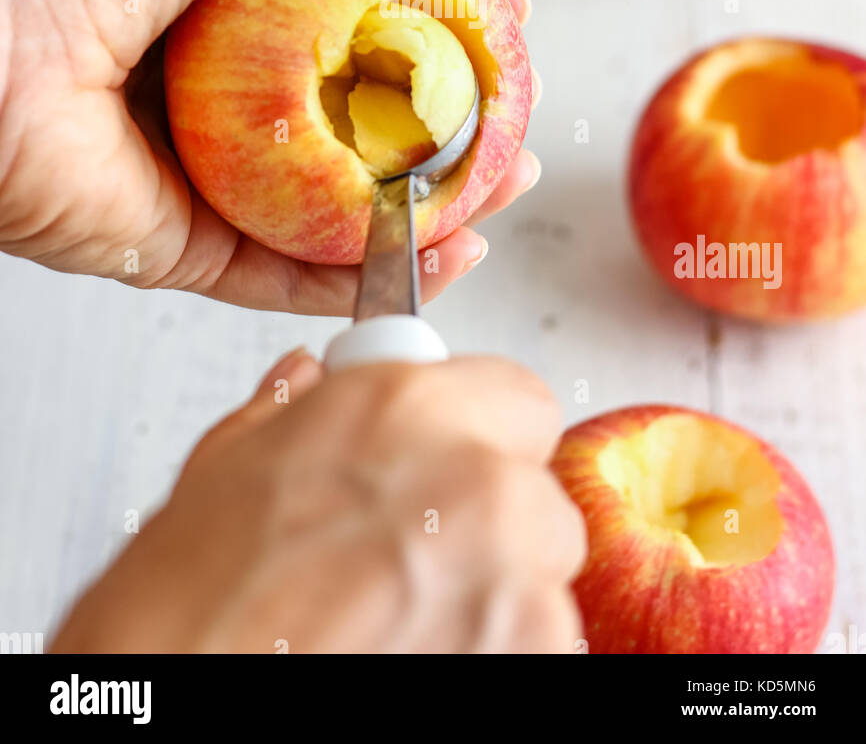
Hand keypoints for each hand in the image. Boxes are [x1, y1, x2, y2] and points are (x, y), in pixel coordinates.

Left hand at [0, 0, 537, 310]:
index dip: (446, 18)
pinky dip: (375, 273)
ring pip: (347, 200)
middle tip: (515, 126)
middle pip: (369, 112)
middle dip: (457, 125)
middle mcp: (233, 77)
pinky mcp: (185, 243)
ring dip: (437, 205)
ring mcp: (212, 165)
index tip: (506, 24)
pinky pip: (295, 270)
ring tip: (502, 191)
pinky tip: (445, 255)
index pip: (371, 7)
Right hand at [51, 349, 584, 653]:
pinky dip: (493, 651)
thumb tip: (305, 378)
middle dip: (487, 524)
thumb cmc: (190, 608)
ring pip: (540, 577)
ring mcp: (516, 585)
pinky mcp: (536, 662)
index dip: (482, 434)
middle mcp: (479, 484)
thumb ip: (292, 412)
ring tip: (398, 622)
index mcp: (409, 411)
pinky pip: (540, 644)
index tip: (451, 464)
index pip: (519, 398)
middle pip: (534, 493)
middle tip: (411, 560)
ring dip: (490, 595)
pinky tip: (418, 654)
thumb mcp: (225, 471)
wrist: (183, 683)